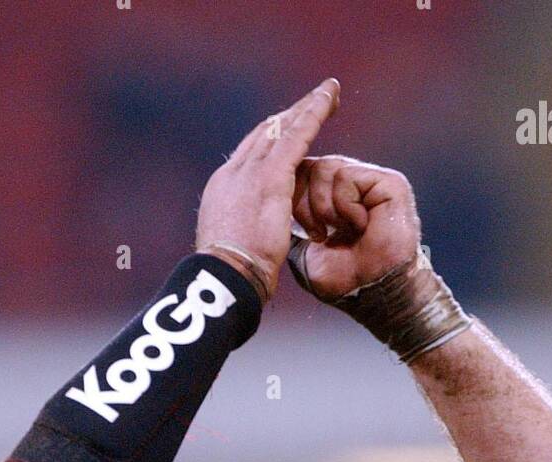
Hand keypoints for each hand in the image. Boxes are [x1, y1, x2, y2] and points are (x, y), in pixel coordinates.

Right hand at [195, 77, 340, 299]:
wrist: (225, 279)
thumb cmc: (230, 278)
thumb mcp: (233, 251)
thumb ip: (242, 236)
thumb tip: (248, 242)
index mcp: (224, 192)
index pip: (250, 156)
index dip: (270, 140)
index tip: (287, 130)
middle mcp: (234, 174)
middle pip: (265, 134)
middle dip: (289, 116)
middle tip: (313, 100)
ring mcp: (251, 172)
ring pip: (282, 128)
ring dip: (305, 108)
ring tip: (327, 92)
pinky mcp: (271, 177)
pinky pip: (297, 137)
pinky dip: (313, 115)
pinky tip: (328, 101)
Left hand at [291, 157, 421, 299]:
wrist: (372, 293)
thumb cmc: (343, 279)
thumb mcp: (303, 250)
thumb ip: (290, 225)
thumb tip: (275, 204)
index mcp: (336, 197)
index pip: (303, 171)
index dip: (293, 194)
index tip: (302, 229)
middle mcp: (354, 185)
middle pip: (311, 165)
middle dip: (305, 203)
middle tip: (318, 234)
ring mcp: (372, 181)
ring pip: (326, 166)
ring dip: (324, 207)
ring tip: (338, 231)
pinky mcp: (389, 183)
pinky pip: (348, 175)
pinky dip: (345, 205)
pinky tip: (358, 226)